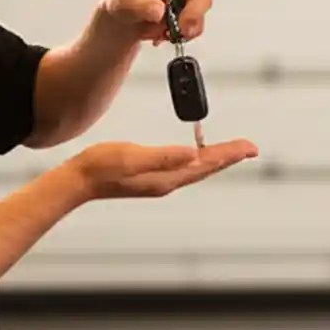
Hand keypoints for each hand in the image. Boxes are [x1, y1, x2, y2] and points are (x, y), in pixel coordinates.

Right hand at [67, 138, 257, 200]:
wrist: (78, 181)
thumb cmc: (101, 167)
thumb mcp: (132, 157)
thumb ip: (162, 157)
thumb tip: (193, 155)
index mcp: (166, 177)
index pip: (206, 164)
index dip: (230, 154)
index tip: (250, 147)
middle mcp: (167, 182)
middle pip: (206, 168)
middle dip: (229, 157)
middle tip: (251, 148)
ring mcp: (159, 181)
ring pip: (197, 169)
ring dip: (216, 160)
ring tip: (233, 153)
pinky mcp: (151, 177)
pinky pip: (184, 168)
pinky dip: (198, 160)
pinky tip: (197, 156)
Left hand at [97, 0, 211, 44]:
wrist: (112, 28)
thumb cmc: (115, 7)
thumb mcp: (121, 3)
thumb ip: (139, 5)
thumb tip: (159, 10)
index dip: (196, 7)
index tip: (185, 25)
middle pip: (203, 2)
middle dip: (193, 22)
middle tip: (179, 35)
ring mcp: (179, 3)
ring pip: (198, 18)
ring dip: (185, 32)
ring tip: (163, 36)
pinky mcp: (178, 18)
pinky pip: (190, 29)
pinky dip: (179, 37)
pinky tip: (161, 38)